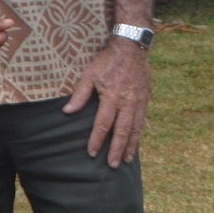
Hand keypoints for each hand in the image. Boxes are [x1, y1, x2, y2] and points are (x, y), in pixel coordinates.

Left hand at [64, 36, 151, 166]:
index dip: (97, 139)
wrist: (131, 47)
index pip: (103, 123)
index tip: (92, 152)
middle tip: (111, 165)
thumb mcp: (89, 74)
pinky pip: (143, 121)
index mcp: (112, 96)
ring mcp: (139, 101)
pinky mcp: (146, 99)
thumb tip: (67, 112)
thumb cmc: (107, 61)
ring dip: (131, 145)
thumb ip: (79, 95)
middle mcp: (128, 102)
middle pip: (122, 130)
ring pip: (136, 128)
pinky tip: (135, 143)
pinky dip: (139, 134)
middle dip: (116, 149)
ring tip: (125, 160)